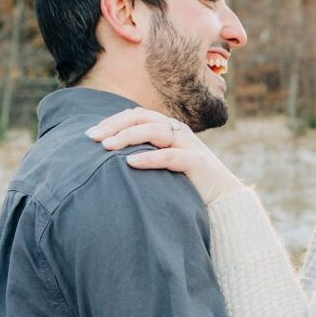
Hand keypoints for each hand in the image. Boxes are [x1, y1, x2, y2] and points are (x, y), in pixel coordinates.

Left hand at [86, 107, 243, 204]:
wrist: (225, 200)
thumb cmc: (189, 185)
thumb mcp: (164, 166)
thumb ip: (146, 156)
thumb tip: (112, 160)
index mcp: (169, 129)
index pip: (136, 116)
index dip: (112, 121)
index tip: (90, 133)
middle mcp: (178, 132)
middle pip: (141, 117)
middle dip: (114, 125)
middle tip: (92, 137)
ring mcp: (188, 145)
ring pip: (154, 131)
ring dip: (127, 137)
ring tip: (107, 147)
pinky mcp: (196, 163)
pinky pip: (170, 156)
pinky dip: (149, 158)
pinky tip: (130, 163)